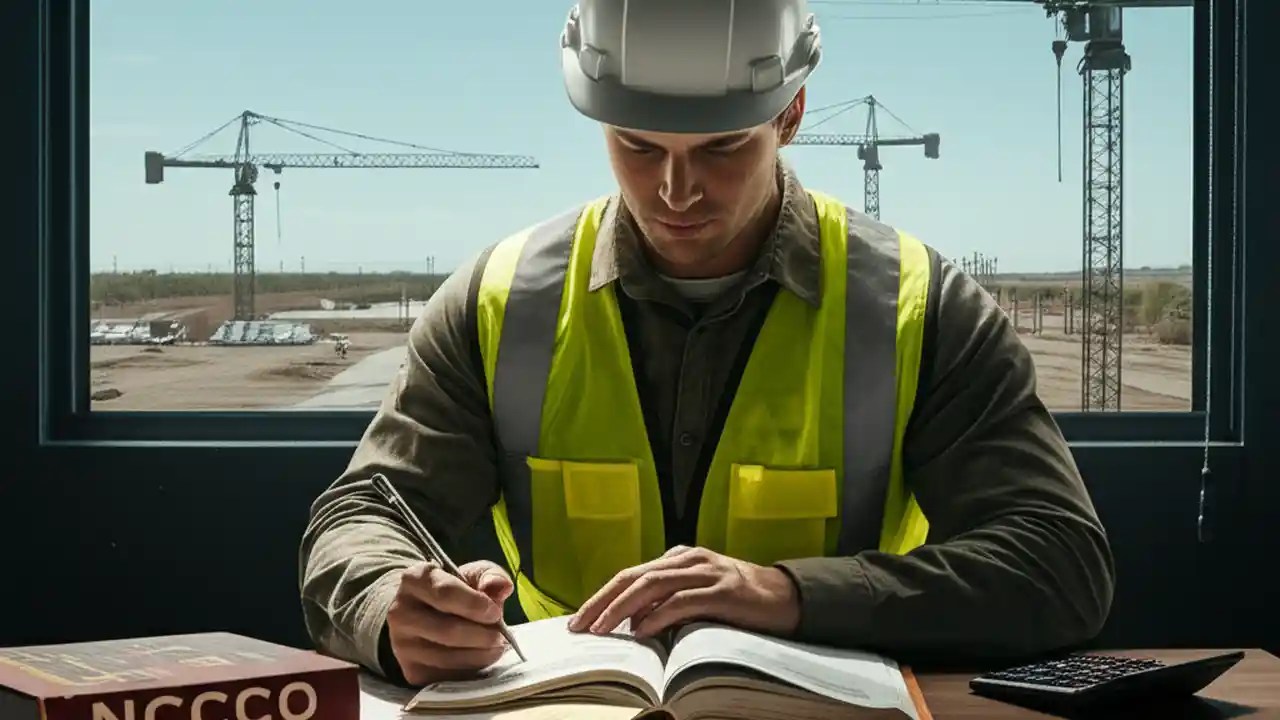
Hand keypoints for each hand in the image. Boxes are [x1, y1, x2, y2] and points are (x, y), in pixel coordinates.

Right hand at [386, 560, 513, 684]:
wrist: (425, 615)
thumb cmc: (454, 591)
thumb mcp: (472, 575)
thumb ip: (489, 575)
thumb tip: (502, 587)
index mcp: (414, 579)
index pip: (444, 593)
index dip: (475, 604)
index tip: (495, 612)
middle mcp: (400, 612)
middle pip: (447, 630)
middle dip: (482, 635)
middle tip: (500, 635)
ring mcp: (402, 645)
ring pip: (448, 657)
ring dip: (480, 654)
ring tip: (495, 646)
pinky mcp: (411, 671)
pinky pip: (447, 677)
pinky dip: (471, 670)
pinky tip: (480, 657)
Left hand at [567, 545, 800, 638]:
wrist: (786, 598)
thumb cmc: (740, 601)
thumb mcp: (699, 593)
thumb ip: (669, 600)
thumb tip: (633, 621)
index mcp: (679, 559)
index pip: (631, 575)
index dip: (602, 595)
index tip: (580, 618)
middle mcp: (688, 559)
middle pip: (633, 577)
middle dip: (602, 601)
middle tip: (580, 624)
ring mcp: (705, 572)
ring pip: (651, 585)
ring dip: (622, 608)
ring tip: (602, 628)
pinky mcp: (722, 591)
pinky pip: (681, 601)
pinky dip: (657, 616)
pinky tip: (642, 630)